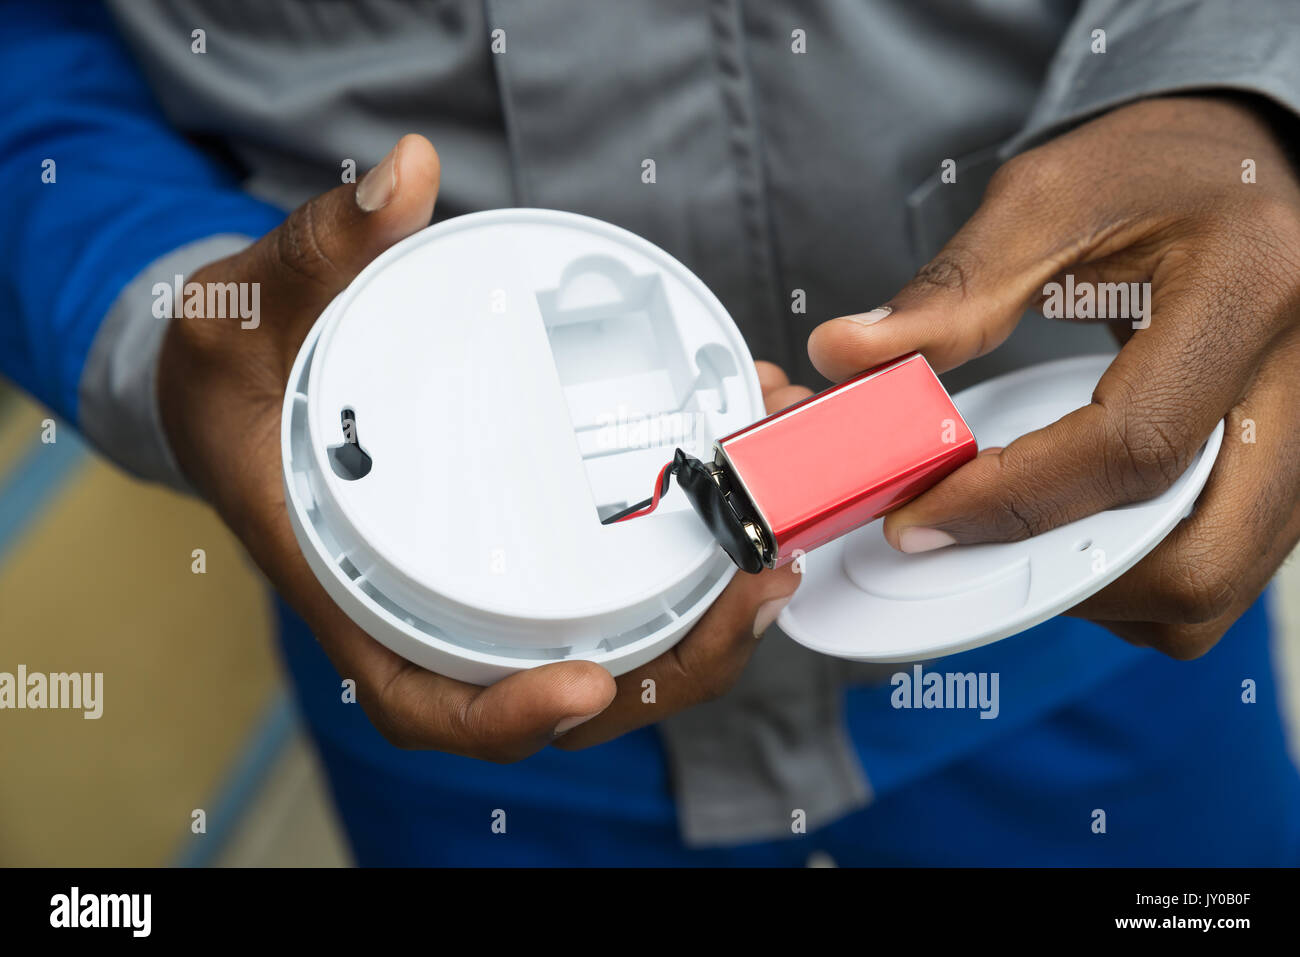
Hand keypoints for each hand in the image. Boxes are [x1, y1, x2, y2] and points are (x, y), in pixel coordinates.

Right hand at [159, 134, 800, 758]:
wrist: (249, 391)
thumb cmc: (235, 378)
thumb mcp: (244, 312)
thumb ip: (316, 251)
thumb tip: (402, 174)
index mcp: (353, 590)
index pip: (425, 699)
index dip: (506, 716)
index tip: (585, 681)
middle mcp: (431, 614)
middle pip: (561, 698)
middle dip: (672, 663)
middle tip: (757, 577)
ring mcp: (486, 594)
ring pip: (609, 653)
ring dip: (705, 620)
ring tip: (776, 540)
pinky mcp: (522, 557)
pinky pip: (616, 592)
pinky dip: (687, 563)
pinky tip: (736, 487)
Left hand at [808, 95, 1299, 658]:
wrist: (1238, 161)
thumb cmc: (1154, 169)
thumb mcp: (1046, 200)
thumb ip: (951, 292)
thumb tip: (847, 354)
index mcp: (1250, 286)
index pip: (1131, 446)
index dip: (1011, 501)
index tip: (918, 518)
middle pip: (1200, 554)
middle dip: (1068, 576)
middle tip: (970, 543)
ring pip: (1220, 577)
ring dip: (1105, 585)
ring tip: (1019, 533)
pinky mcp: (1293, 457)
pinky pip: (1226, 556)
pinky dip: (1139, 567)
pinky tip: (1075, 521)